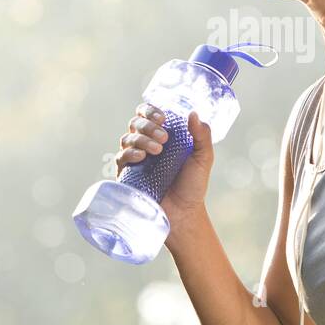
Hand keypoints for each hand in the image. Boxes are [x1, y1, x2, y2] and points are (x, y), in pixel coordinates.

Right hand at [115, 103, 213, 228]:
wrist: (184, 213)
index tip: (163, 118)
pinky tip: (142, 158)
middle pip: (135, 123)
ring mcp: (135, 158)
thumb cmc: (193, 185)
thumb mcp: (203, 158)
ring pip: (127, 138)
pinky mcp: (127, 174)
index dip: (151, 111)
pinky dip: (130, 154)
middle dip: (148, 126)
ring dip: (141, 139)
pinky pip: (121, 158)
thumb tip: (193, 113)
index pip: (148, 114)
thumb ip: (201, 136)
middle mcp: (146, 144)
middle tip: (164, 137)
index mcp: (162, 135)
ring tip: (157, 150)